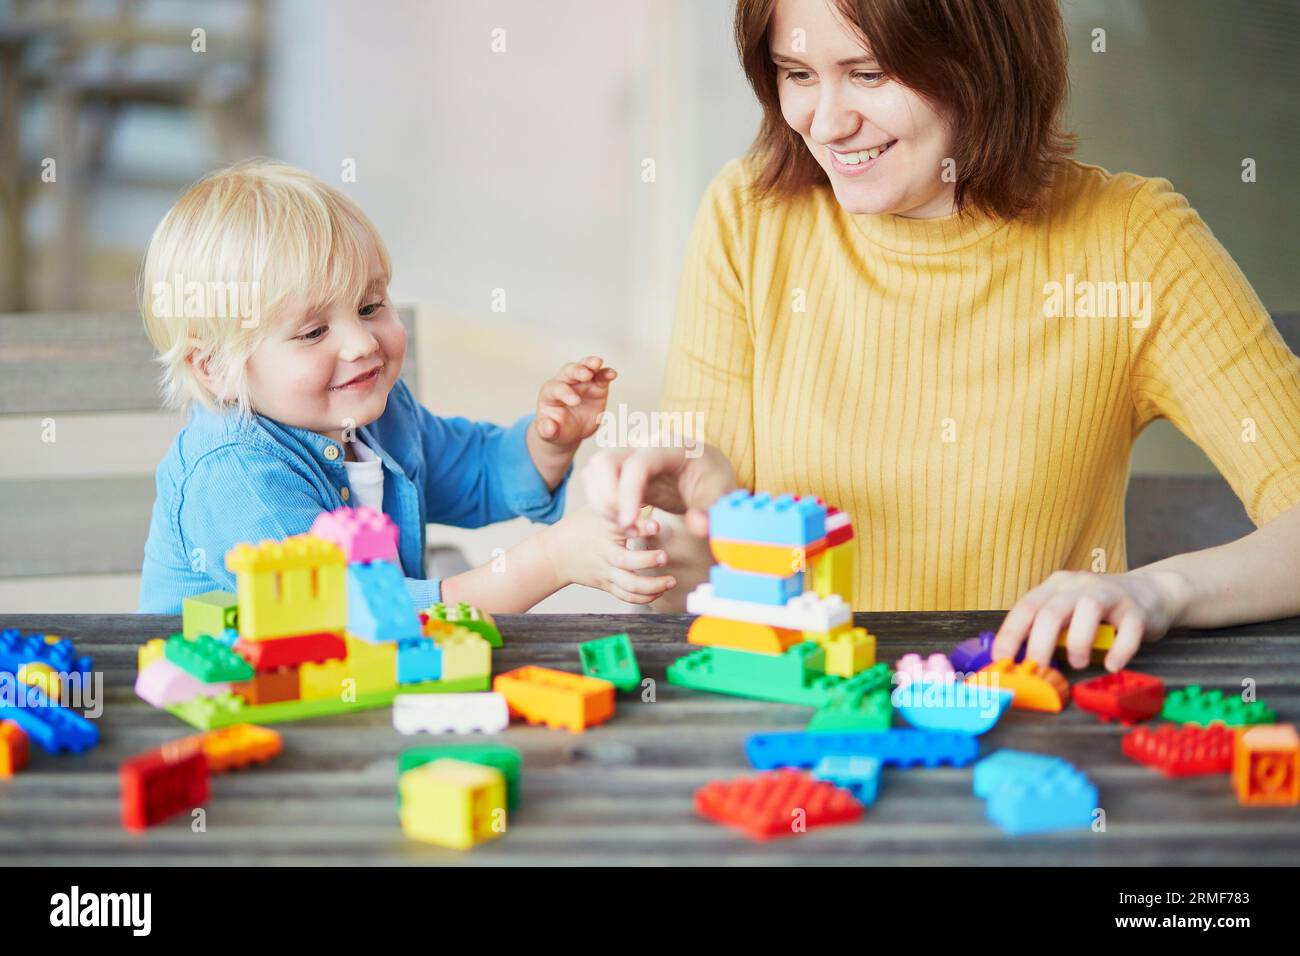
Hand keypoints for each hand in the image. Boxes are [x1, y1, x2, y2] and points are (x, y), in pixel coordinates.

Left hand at [534, 356, 616, 448]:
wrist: (572, 429)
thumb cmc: (558, 429)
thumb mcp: (551, 433)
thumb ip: (547, 430)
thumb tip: (549, 428)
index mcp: (550, 393)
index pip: (556, 388)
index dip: (565, 393)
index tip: (576, 401)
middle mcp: (564, 382)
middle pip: (568, 371)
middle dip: (577, 371)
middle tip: (586, 374)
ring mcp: (581, 382)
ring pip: (585, 367)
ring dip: (590, 364)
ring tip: (598, 362)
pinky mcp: (596, 385)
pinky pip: (601, 376)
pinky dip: (606, 373)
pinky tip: (612, 374)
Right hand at [545, 505, 675, 604]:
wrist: (554, 554)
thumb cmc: (579, 527)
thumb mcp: (596, 508)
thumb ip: (620, 501)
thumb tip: (645, 484)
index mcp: (605, 529)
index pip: (622, 526)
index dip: (640, 527)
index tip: (656, 525)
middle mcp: (606, 551)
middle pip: (626, 561)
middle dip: (648, 560)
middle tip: (664, 556)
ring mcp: (606, 570)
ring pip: (630, 584)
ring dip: (653, 585)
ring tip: (670, 581)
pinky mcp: (606, 584)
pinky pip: (626, 596)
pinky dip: (644, 597)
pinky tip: (658, 591)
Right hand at [582, 443, 737, 536]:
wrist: (704, 475)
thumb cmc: (712, 481)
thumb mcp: (721, 495)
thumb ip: (711, 510)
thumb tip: (699, 527)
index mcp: (670, 446)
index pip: (638, 463)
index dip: (628, 493)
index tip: (629, 523)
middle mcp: (643, 445)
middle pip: (605, 460)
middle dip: (608, 497)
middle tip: (627, 525)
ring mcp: (628, 455)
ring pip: (594, 470)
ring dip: (602, 502)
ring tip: (627, 525)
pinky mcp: (619, 470)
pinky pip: (595, 481)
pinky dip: (601, 503)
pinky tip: (623, 521)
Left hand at [991, 568, 1192, 671]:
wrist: (1150, 591)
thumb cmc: (1100, 610)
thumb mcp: (1067, 612)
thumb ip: (1046, 630)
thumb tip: (1019, 662)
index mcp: (1055, 586)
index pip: (1026, 607)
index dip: (1011, 634)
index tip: (1001, 660)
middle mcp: (1078, 585)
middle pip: (1052, 611)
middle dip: (1040, 644)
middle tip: (1038, 668)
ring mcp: (1109, 594)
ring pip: (1087, 610)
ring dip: (1078, 642)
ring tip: (1078, 664)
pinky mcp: (1136, 609)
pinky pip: (1128, 629)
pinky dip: (1119, 650)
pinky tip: (1112, 665)